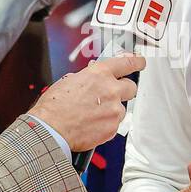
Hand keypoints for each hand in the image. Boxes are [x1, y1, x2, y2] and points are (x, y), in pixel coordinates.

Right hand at [27, 53, 144, 151]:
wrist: (51, 129)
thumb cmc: (55, 107)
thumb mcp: (69, 81)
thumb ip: (88, 78)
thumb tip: (94, 80)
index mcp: (99, 74)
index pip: (126, 63)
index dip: (136, 62)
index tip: (140, 62)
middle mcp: (111, 90)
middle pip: (131, 87)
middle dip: (124, 90)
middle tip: (112, 95)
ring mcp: (114, 110)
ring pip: (121, 108)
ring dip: (111, 110)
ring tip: (92, 115)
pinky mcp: (112, 128)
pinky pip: (114, 124)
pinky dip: (105, 125)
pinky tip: (90, 125)